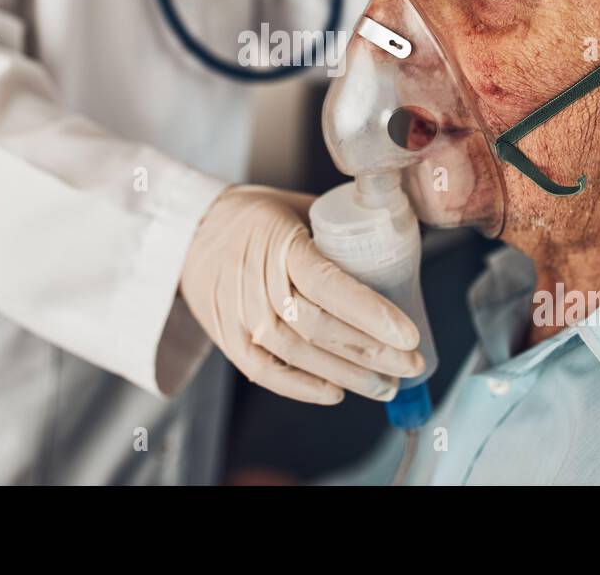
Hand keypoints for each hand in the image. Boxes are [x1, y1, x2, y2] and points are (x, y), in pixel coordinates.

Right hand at [181, 185, 424, 404]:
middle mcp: (259, 284)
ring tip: (386, 384)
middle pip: (322, 327)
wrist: (188, 231)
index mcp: (281, 245)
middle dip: (373, 352)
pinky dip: (303, 387)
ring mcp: (240, 316)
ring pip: (301, 355)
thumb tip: (394, 245)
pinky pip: (267, 373)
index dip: (371, 313)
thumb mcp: (296, 207)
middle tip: (411, 362)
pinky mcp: (228, 340)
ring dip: (348, 375)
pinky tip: (336, 392)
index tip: (408, 333)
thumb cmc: (252, 217)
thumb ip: (338, 230)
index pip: (331, 285)